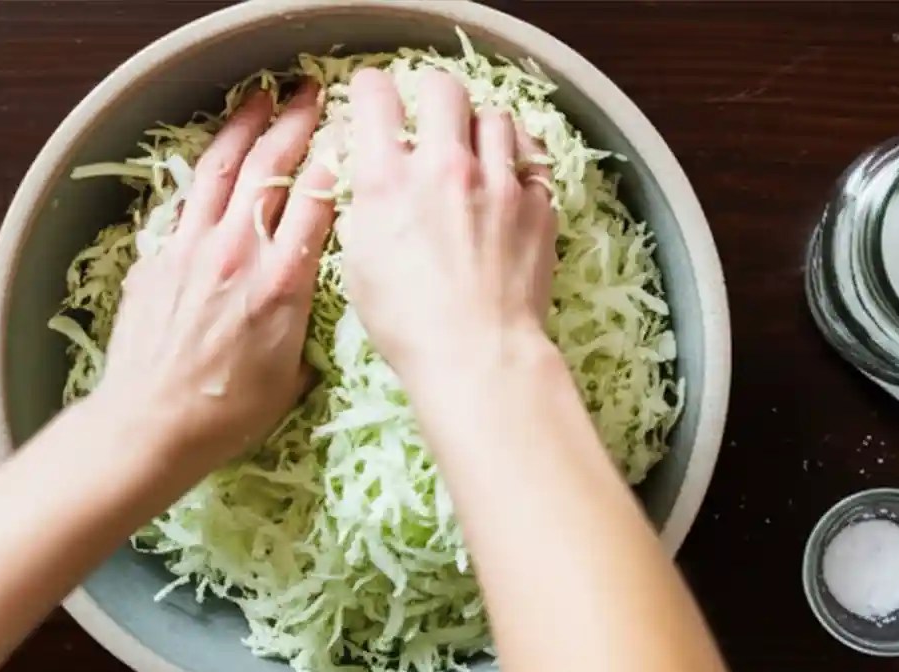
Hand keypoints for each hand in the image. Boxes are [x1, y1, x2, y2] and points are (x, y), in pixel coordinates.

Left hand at [93, 82, 333, 478]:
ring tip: (259, 101)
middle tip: (308, 96)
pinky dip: (204, 177)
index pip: (315, 201)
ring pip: (220, 171)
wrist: (151, 424)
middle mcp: (237, 253)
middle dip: (292, 123)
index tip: (345, 140)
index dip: (333, 163)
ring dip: (242, 129)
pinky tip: (214, 164)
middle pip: (268, 168)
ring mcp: (191, 249)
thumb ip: (306, 328)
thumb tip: (310, 310)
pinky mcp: (157, 259)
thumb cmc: (230, 412)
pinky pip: (184, 204)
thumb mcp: (294, 373)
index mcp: (282, 281)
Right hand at [339, 69, 556, 394]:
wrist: (479, 355)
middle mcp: (444, 167)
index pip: (376, 97)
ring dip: (480, 127)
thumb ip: (366, 207)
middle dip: (432, 95)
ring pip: (495, 116)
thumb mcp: (360, 263)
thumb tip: (372, 178)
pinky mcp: (538, 204)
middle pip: (444, 88)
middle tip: (431, 116)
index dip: (371, 90)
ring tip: (475, 149)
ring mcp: (498, 182)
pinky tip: (509, 175)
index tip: (374, 97)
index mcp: (388, 179)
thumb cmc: (408, 323)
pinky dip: (518, 158)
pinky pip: (532, 157)